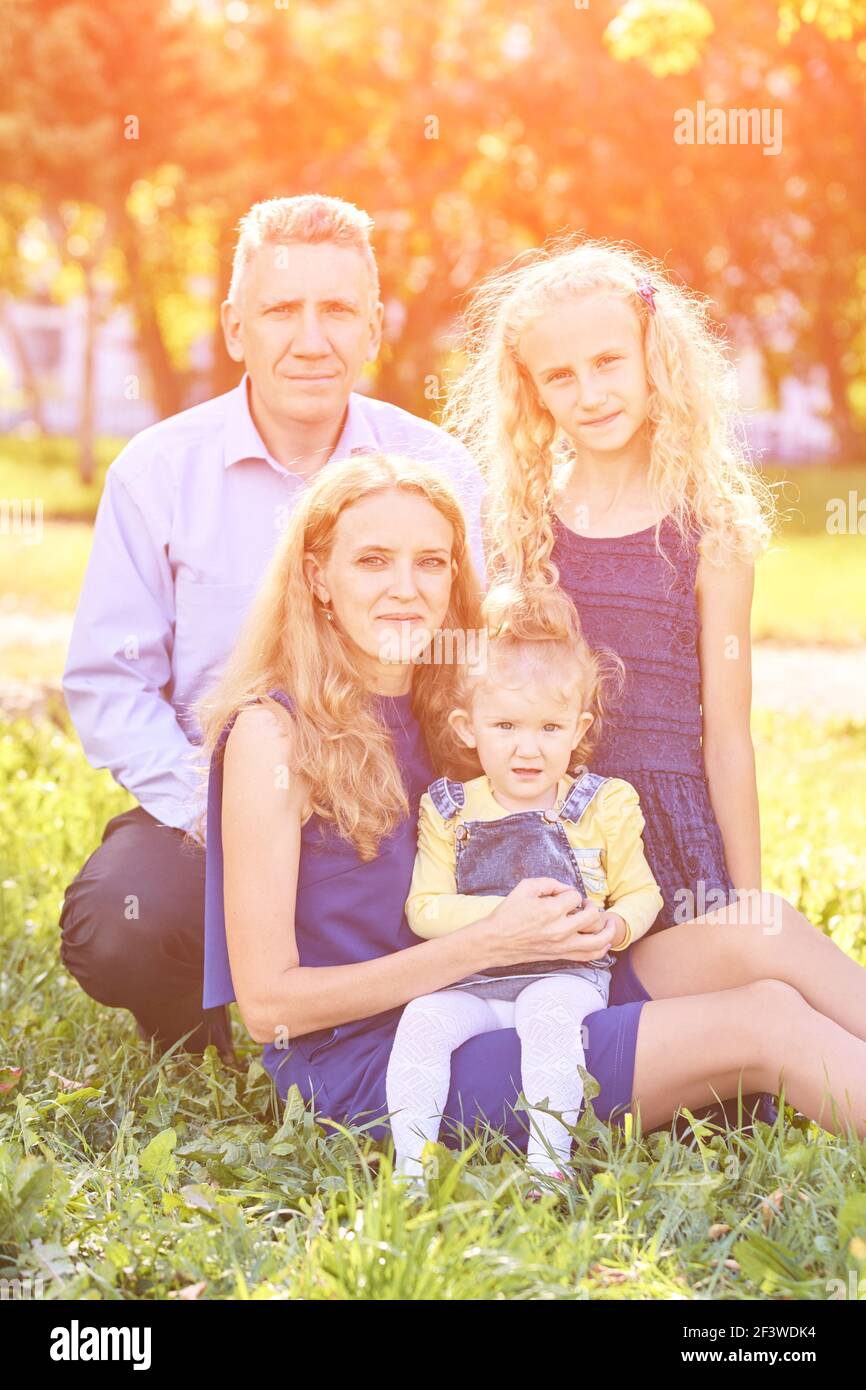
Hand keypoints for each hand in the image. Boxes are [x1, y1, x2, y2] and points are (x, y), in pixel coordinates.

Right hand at [480, 878, 617, 966]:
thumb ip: (548, 883)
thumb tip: (565, 888)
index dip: (571, 892)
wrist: (495, 941)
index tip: (562, 895)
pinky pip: (588, 956)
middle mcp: (561, 929)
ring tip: (608, 923)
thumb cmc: (507, 914)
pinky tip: (605, 942)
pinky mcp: (560, 955)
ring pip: (598, 941)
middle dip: (592, 907)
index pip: (575, 897)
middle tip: (586, 905)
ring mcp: (562, 945)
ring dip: (607, 931)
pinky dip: (601, 949)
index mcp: (552, 910)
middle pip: (592, 917)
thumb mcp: (524, 887)